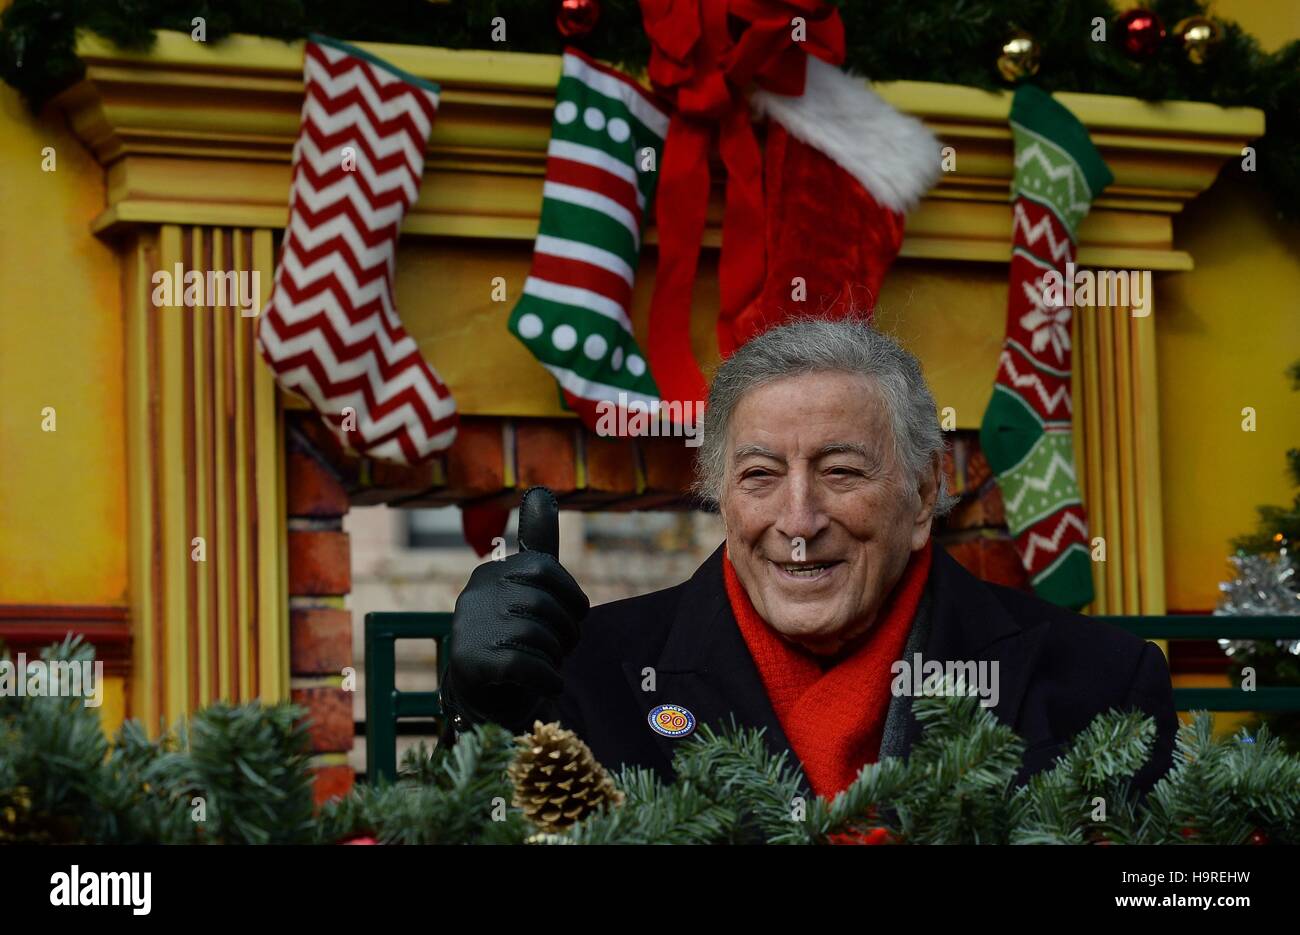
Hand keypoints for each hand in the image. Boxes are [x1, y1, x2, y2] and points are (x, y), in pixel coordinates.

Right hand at [439, 486, 588, 732]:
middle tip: (564, 648)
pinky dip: (548, 677)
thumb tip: (541, 491)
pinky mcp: (471, 662)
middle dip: (567, 631)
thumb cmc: (514, 637)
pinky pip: (526, 664)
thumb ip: (538, 543)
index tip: (576, 617)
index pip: (545, 570)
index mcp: (491, 572)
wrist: (483, 699)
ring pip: (538, 635)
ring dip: (556, 656)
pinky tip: (551, 684)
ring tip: (550, 664)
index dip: (572, 597)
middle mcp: (475, 594)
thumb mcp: (528, 587)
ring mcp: (468, 628)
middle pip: (545, 605)